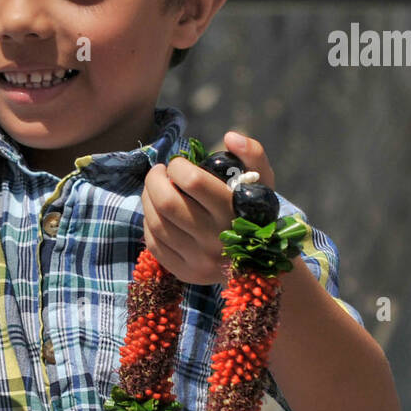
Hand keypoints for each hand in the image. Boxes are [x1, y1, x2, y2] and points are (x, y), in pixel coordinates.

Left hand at [140, 130, 275, 284]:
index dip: (177, 166)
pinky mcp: (186, 273)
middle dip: (154, 180)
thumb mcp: (263, 182)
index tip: (177, 164)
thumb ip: (252, 154)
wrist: (261, 263)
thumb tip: (230, 136)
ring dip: (147, 199)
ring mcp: (200, 260)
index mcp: (236, 212)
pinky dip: (149, 223)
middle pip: (168, 203)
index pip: (193, 181)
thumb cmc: (255, 211)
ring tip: (153, 189)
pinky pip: (154, 244)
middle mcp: (218, 239)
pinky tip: (156, 212)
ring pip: (156, 223)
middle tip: (157, 172)